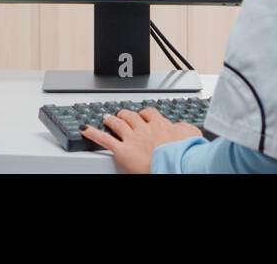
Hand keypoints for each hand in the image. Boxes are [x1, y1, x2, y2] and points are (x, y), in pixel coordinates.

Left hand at [81, 107, 202, 173]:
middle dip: (125, 114)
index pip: (149, 113)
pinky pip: (104, 139)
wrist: (174, 164)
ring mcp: (131, 138)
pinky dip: (93, 133)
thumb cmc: (184, 152)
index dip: (144, 114)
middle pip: (131, 116)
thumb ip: (184, 127)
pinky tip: (85, 130)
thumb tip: (182, 127)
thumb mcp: (191, 134)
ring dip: (111, 120)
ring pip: (117, 123)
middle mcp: (143, 128)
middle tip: (121, 114)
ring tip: (106, 118)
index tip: (143, 115)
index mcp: (159, 124)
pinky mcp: (122, 150)